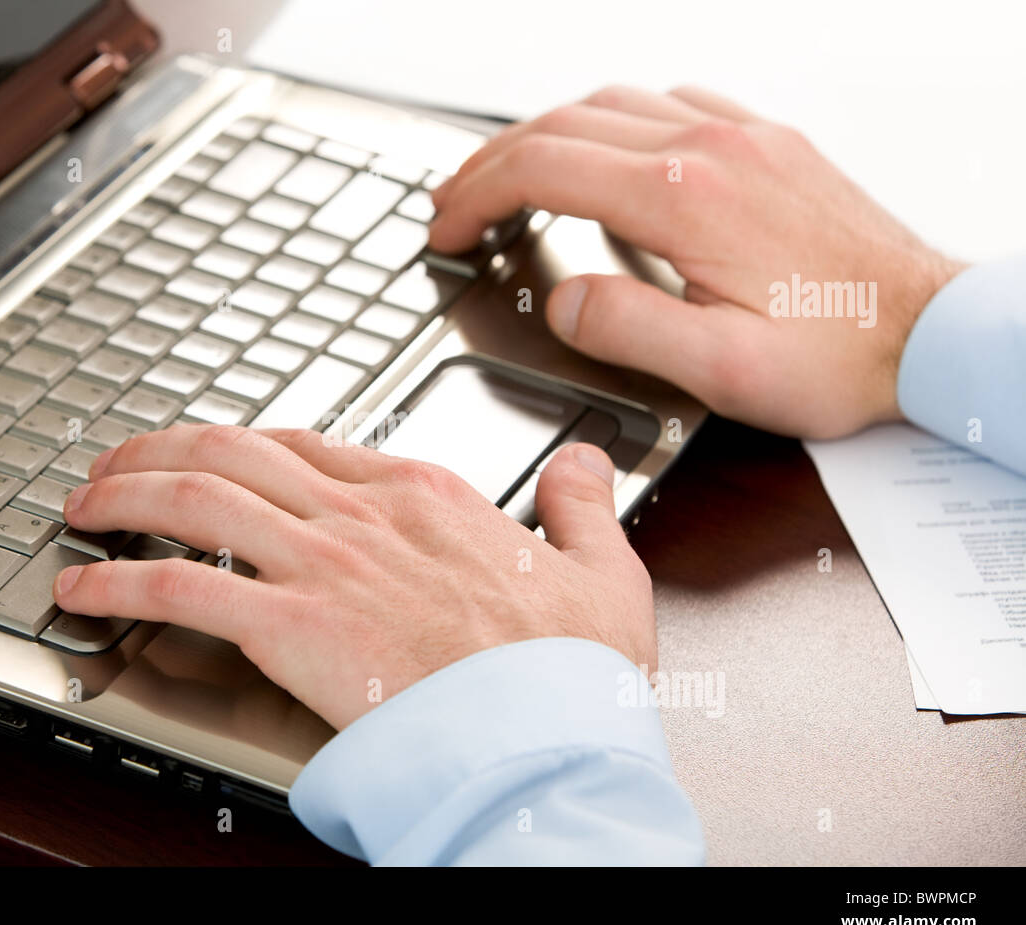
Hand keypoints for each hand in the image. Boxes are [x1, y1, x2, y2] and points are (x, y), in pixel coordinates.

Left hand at [51, 424, 655, 729]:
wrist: (549, 734)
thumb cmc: (568, 671)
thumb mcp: (603, 571)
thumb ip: (585, 507)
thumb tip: (585, 465)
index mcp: (424, 497)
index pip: (307, 445)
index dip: (240, 445)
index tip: (210, 454)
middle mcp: (363, 516)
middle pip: (232, 452)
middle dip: (160, 449)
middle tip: (117, 463)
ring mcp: (324, 566)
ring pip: (195, 499)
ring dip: (124, 495)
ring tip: (83, 506)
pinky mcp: (292, 627)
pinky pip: (182, 587)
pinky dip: (119, 582)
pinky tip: (83, 588)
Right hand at [428, 86, 964, 439]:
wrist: (930, 333)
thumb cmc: (836, 356)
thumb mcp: (719, 369)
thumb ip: (627, 328)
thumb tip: (564, 297)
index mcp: (684, 198)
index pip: (545, 169)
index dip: (478, 195)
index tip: (447, 227)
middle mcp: (709, 148)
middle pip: (565, 126)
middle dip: (493, 163)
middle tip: (454, 202)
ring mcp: (742, 137)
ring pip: (612, 104)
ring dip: (546, 136)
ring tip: (510, 174)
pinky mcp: (768, 145)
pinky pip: (673, 103)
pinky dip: (615, 120)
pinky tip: (607, 149)